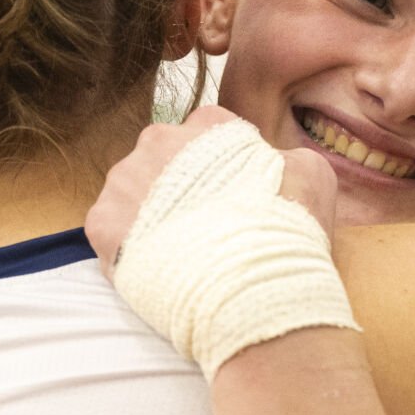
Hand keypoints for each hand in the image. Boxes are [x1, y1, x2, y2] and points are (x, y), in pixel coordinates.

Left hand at [87, 105, 337, 279]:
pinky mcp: (102, 224)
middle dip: (180, 185)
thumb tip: (273, 164)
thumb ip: (284, 158)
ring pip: (132, 191)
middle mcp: (157, 140)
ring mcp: (124, 181)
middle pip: (165, 159)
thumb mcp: (311, 175)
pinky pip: (110, 228)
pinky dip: (128, 245)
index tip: (231, 196)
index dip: (223, 166)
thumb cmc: (286, 229)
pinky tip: (157, 264)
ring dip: (150, 213)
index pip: (208, 133)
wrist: (250, 289)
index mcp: (207, 125)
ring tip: (179, 250)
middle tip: (204, 224)